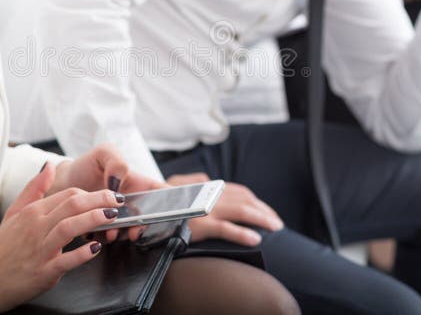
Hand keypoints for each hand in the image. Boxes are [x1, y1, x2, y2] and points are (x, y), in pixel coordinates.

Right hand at [0, 162, 123, 313]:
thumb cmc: (3, 248)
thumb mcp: (14, 213)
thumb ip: (34, 188)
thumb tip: (50, 165)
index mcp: (32, 212)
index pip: (67, 194)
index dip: (91, 193)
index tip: (106, 196)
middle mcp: (36, 227)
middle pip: (72, 205)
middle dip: (99, 199)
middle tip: (117, 200)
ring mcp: (40, 249)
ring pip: (70, 227)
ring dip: (94, 219)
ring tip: (112, 217)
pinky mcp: (43, 271)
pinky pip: (66, 260)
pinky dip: (82, 253)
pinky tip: (96, 248)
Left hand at [50, 144, 164, 241]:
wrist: (62, 182)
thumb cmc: (86, 166)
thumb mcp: (103, 154)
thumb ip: (115, 162)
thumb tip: (117, 183)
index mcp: (138, 183)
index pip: (163, 192)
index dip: (175, 201)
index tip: (173, 210)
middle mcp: (132, 202)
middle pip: (149, 217)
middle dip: (145, 226)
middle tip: (135, 231)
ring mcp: (120, 216)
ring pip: (131, 230)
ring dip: (124, 234)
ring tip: (112, 232)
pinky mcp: (104, 228)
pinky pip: (111, 237)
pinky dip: (106, 238)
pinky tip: (97, 233)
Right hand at [167, 173, 283, 245]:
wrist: (143, 206)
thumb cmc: (159, 198)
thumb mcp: (176, 184)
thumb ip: (194, 181)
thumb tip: (207, 180)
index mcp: (206, 187)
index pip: (239, 192)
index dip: (256, 202)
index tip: (268, 212)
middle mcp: (209, 195)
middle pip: (245, 200)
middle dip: (265, 211)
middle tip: (278, 224)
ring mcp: (206, 209)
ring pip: (241, 211)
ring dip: (261, 219)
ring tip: (275, 229)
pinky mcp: (200, 224)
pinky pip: (226, 229)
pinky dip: (242, 234)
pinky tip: (256, 239)